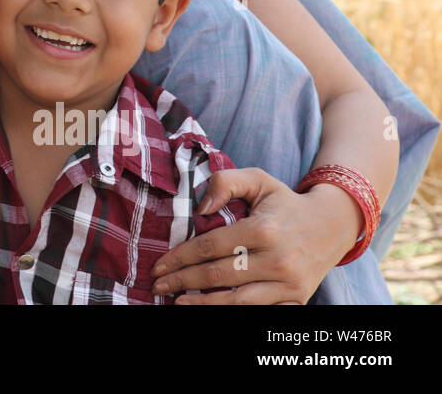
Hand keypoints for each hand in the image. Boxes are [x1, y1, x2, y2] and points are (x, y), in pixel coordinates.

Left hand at [150, 167, 360, 303]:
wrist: (332, 225)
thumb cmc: (285, 202)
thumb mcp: (257, 179)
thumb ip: (225, 182)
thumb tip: (200, 209)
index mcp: (264, 229)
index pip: (210, 246)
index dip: (180, 257)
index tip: (159, 265)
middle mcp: (278, 259)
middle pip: (218, 275)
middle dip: (183, 281)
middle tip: (159, 285)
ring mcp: (289, 284)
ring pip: (236, 300)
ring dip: (202, 303)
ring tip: (177, 302)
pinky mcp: (296, 299)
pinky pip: (257, 310)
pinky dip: (230, 311)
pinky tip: (209, 307)